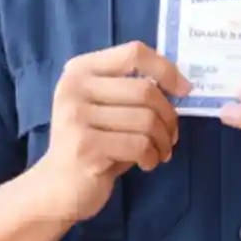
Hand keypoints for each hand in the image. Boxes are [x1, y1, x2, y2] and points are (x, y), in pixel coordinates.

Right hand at [35, 42, 191, 222]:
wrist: (56, 187)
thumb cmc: (92, 143)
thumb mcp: (105, 107)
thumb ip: (131, 90)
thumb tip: (180, 85)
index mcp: (80, 70)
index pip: (133, 53)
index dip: (166, 69)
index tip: (184, 90)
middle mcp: (75, 87)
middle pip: (145, 90)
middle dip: (169, 116)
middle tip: (171, 135)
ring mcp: (77, 117)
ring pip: (146, 120)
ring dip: (163, 140)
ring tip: (159, 152)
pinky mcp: (86, 146)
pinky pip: (139, 145)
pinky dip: (152, 156)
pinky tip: (146, 163)